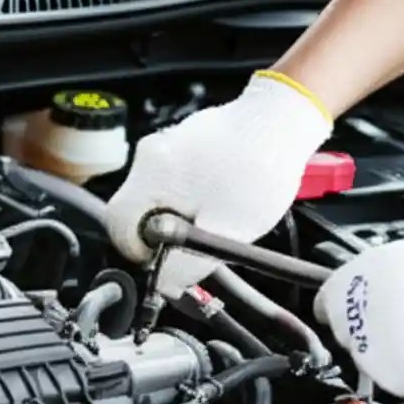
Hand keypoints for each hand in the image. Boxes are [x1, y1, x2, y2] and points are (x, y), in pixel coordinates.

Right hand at [106, 70, 332, 297]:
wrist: (284, 117)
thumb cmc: (262, 168)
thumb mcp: (228, 233)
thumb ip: (188, 263)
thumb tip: (164, 285)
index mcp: (151, 176)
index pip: (119, 231)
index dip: (143, 255)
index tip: (171, 260)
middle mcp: (148, 158)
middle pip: (132, 217)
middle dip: (162, 237)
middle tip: (197, 241)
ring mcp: (161, 148)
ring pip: (151, 202)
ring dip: (176, 218)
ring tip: (213, 214)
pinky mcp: (178, 145)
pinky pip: (168, 185)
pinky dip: (187, 199)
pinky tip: (216, 196)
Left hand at [313, 237, 403, 397]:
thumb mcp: (396, 257)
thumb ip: (372, 274)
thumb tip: (371, 278)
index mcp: (339, 294)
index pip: (324, 305)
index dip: (342, 305)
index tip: (352, 305)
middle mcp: (347, 329)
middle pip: (348, 332)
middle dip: (367, 326)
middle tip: (396, 316)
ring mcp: (369, 360)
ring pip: (371, 356)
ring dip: (388, 347)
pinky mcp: (395, 383)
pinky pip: (397, 374)